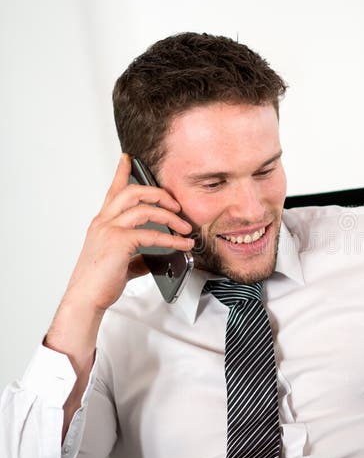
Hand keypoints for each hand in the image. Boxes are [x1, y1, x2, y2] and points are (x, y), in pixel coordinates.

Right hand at [63, 153, 194, 312]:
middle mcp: (104, 222)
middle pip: (132, 191)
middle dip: (158, 193)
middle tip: (175, 203)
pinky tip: (182, 244)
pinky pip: (152, 233)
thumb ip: (136, 256)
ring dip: (169, 215)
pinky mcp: (119, 241)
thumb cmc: (98, 283)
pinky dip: (171, 238)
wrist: (85, 299)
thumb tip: (155, 257)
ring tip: (184, 226)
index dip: (121, 172)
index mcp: (102, 223)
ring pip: (143, 207)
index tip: (128, 159)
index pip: (112, 191)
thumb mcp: (119, 263)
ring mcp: (110, 229)